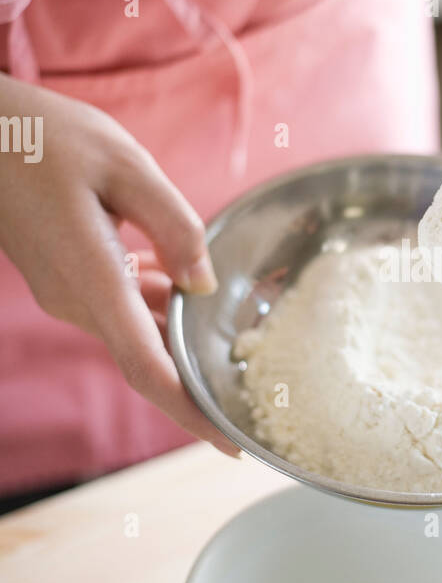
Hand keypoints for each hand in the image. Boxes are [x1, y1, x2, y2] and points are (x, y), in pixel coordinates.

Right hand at [0, 71, 238, 456]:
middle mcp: (76, 299)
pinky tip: (184, 288)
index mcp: (91, 278)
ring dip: (179, 338)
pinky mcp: (65, 279)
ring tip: (231, 342)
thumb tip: (205, 283)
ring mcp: (66, 293)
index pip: (146, 366)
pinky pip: (120, 307)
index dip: (190, 411)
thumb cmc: (47, 138)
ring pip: (137, 331)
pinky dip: (157, 309)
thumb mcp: (126, 165)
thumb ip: (175, 225)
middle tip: (252, 398)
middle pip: (148, 358)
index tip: (230, 444)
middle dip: (198, 383)